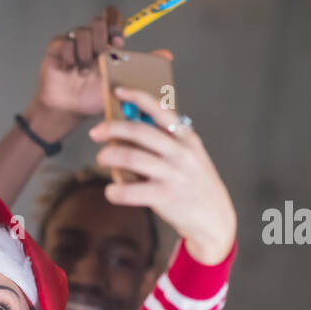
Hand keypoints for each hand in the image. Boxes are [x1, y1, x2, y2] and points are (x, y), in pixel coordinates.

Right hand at [25, 8, 175, 142]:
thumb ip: (141, 66)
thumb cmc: (94, 97)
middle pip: (97, 21)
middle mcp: (90, 40)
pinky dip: (69, 57)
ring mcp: (72, 43)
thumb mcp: (122, 83)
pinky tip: (69, 70)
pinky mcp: (56, 49)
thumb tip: (168, 55)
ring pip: (81, 32)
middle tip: (101, 58)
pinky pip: (64, 42)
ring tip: (84, 73)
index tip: (118, 43)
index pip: (112, 18)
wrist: (70, 110)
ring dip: (85, 54)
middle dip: (101, 39)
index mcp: (106, 43)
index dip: (115, 24)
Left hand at [89, 87, 235, 264]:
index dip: (137, 98)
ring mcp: (173, 174)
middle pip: (140, 132)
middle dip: (113, 128)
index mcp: (187, 138)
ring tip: (102, 160)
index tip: (118, 91)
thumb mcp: (190, 155)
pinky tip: (111, 190)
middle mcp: (180, 152)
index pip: (161, 110)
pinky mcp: (165, 196)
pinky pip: (131, 191)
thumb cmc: (195, 184)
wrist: (214, 218)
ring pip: (132, 158)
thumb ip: (168, 141)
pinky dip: (115, 190)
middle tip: (96, 132)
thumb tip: (133, 127)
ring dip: (110, 157)